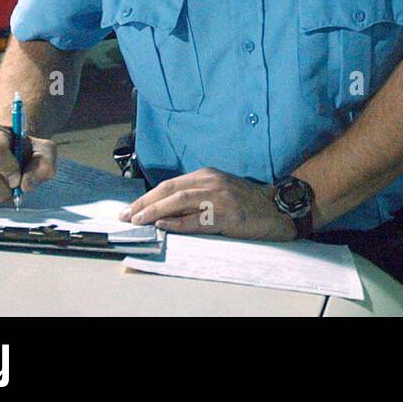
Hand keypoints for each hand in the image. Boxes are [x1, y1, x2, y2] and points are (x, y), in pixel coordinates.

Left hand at [119, 167, 296, 240]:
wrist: (276, 210)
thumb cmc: (247, 202)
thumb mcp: (220, 190)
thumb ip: (197, 194)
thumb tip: (165, 208)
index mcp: (208, 174)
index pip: (170, 184)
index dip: (148, 196)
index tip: (131, 208)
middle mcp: (212, 182)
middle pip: (170, 190)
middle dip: (144, 203)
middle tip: (126, 216)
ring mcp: (219, 197)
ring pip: (179, 201)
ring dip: (154, 212)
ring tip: (138, 221)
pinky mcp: (227, 215)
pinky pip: (196, 219)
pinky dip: (177, 223)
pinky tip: (163, 226)